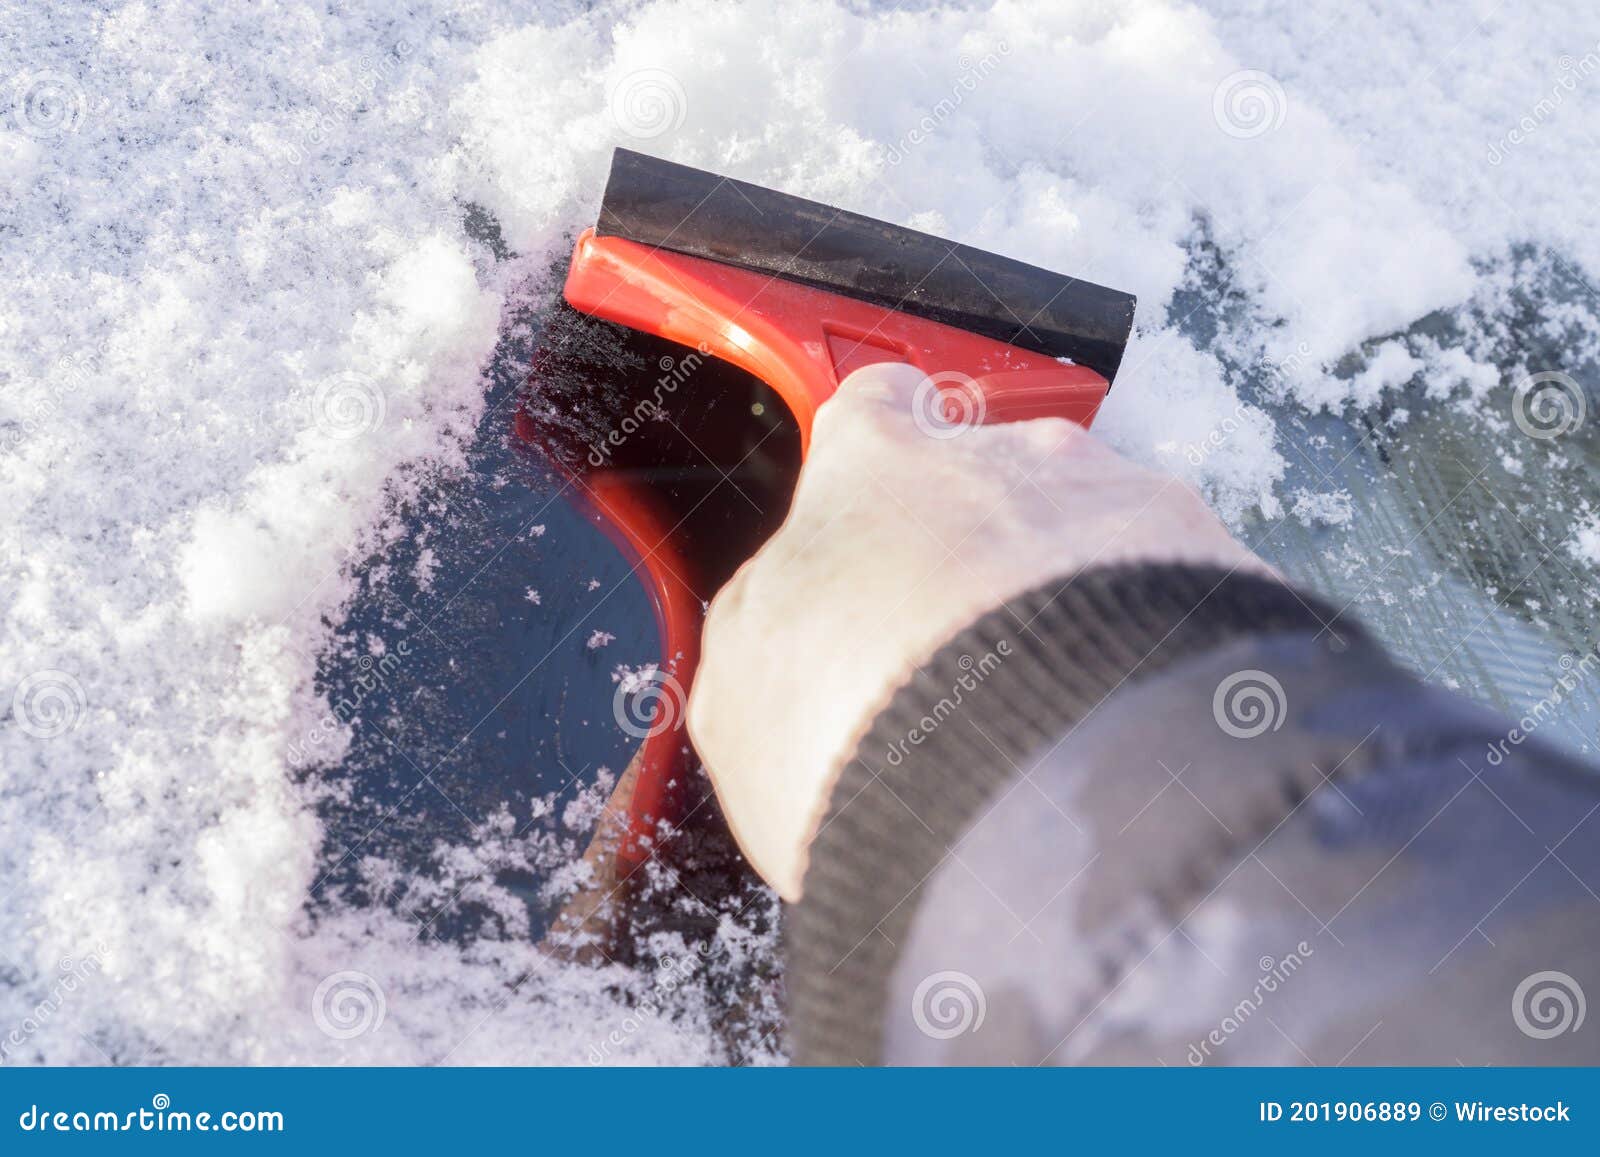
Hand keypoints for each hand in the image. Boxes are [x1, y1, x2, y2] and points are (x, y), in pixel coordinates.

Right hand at [686, 361, 1271, 898]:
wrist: (1035, 799)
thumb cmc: (875, 735)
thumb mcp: (740, 685)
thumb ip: (768, 617)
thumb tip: (783, 618)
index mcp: (879, 466)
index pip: (873, 407)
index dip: (873, 458)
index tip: (873, 506)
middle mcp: (1015, 459)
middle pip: (999, 475)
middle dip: (988, 550)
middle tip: (965, 659)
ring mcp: (1129, 506)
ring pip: (1099, 532)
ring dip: (1079, 601)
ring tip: (1053, 712)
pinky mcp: (1223, 571)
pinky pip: (1183, 596)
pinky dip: (1157, 649)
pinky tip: (1121, 726)